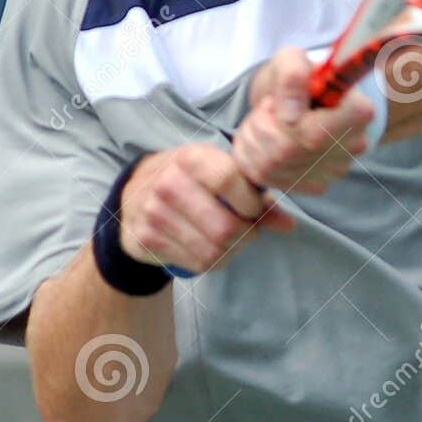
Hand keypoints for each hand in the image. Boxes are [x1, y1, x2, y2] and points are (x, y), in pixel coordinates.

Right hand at [119, 144, 293, 275]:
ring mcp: (154, 213)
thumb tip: (288, 224)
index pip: (229, 181)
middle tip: (247, 231)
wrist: (133, 195)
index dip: (250, 203)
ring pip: (213, 250)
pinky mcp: (146, 240)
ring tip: (231, 240)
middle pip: (225, 226)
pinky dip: (213, 261)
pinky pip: (196, 263)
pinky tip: (212, 248)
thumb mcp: (218, 173)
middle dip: (247, 235)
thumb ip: (255, 196)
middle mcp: (167, 183)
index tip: (253, 209)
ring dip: (232, 251)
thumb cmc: (189, 180)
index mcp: (190, 158)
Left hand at [235, 48, 374, 194]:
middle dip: (261, 126)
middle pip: (285, 150)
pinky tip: (265, 141)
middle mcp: (352, 146)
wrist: (296, 100)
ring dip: (254, 139)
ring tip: (264, 122)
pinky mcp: (314, 185)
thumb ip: (293, 74)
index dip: (282, 119)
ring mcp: (334, 170)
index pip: (313, 132)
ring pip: (271, 166)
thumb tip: (291, 116)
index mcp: (357, 112)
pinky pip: (266, 178)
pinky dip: (254, 156)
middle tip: (266, 109)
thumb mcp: (291, 59)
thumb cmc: (297, 78)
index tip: (276, 102)